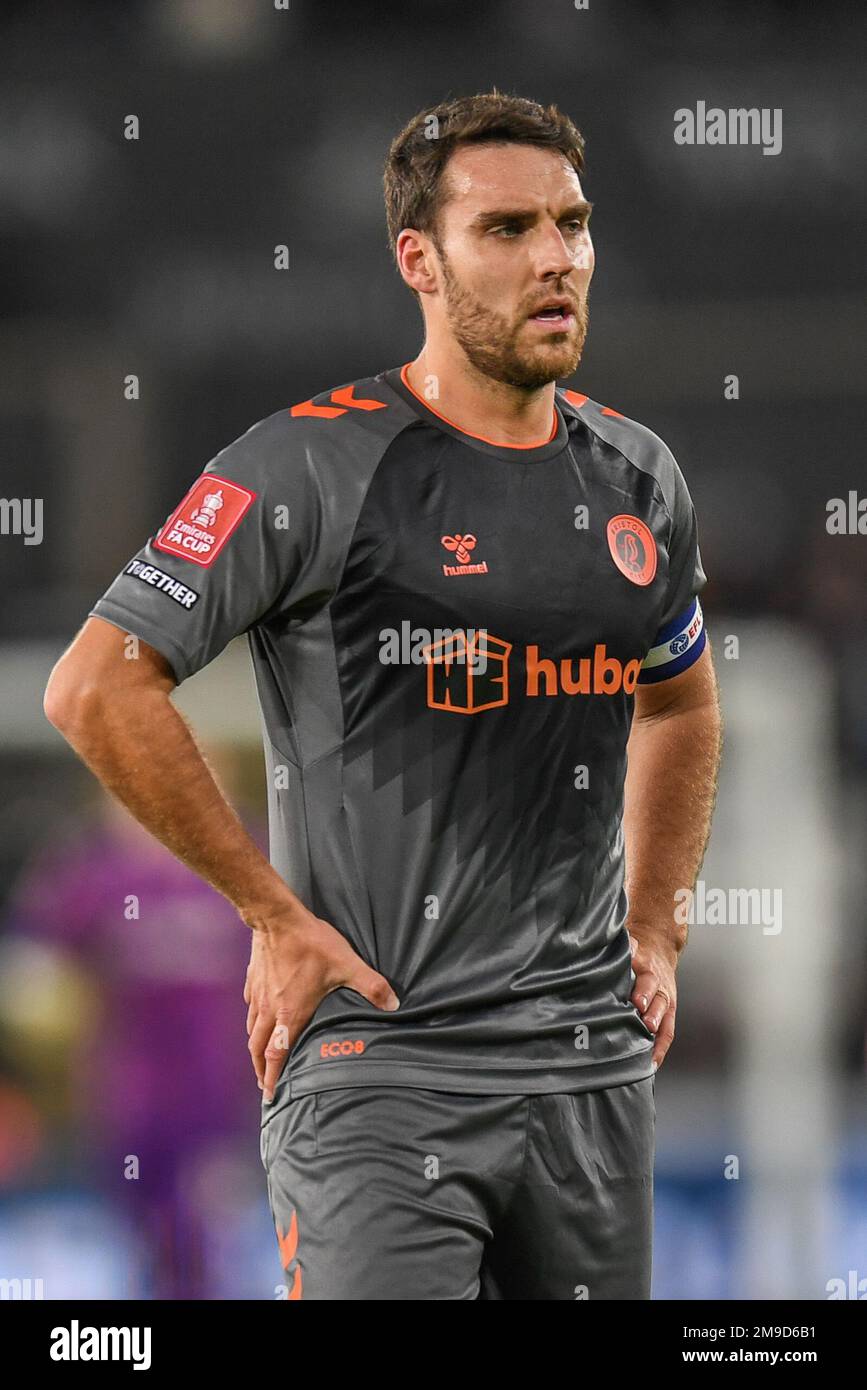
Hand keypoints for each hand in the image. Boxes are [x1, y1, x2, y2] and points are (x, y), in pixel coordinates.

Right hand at [243, 901, 399, 1101]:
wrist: (277, 918)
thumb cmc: (311, 943)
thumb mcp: (347, 964)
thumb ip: (371, 986)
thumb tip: (394, 1004)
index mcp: (290, 1013)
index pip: (276, 1055)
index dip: (272, 1078)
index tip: (270, 1095)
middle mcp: (270, 1009)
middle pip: (258, 1049)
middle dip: (261, 1070)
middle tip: (264, 1084)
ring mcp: (259, 994)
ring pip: (252, 1029)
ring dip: (256, 1048)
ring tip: (261, 1057)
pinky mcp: (254, 979)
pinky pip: (250, 1007)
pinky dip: (254, 1020)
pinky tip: (258, 1017)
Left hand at [628, 930, 676, 1070]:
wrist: (659, 945)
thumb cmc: (636, 950)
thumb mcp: (627, 943)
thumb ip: (616, 950)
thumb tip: (591, 952)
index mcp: (646, 966)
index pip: (646, 978)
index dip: (643, 990)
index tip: (636, 1002)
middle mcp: (658, 984)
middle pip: (658, 998)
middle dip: (652, 1012)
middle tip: (645, 1024)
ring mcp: (665, 998)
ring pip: (664, 1018)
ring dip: (656, 1034)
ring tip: (648, 1053)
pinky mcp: (669, 1011)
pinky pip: (668, 1032)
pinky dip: (661, 1048)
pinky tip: (651, 1064)